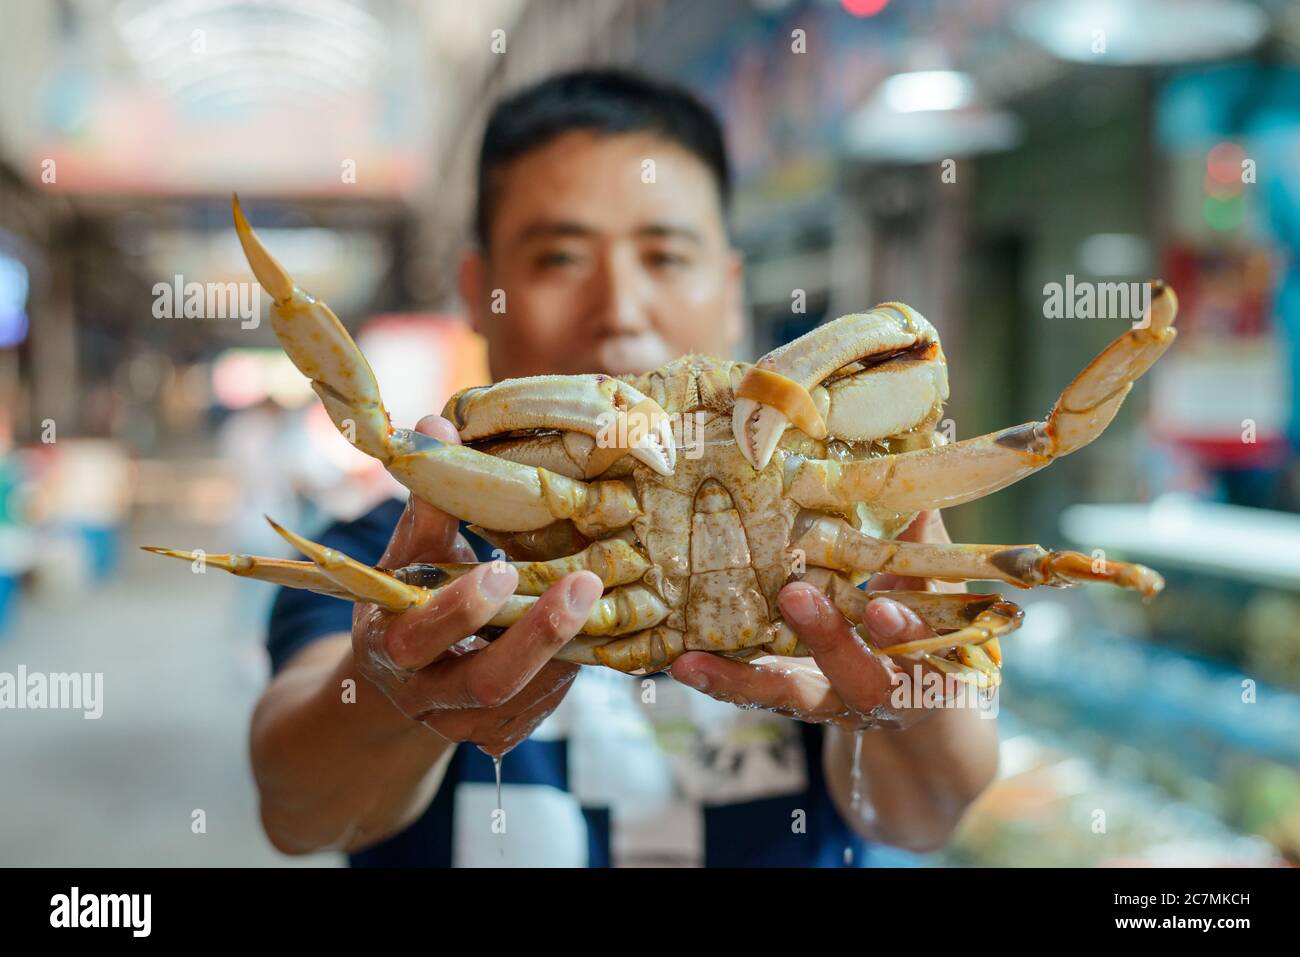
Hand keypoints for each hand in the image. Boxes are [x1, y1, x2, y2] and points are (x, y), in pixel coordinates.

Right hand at [352, 415, 600, 756]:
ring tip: (601, 594)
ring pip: (525, 698)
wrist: (393, 684)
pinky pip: (542, 706)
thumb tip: (438, 424)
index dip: (461, 607)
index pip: (420, 632)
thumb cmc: (405, 598)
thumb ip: (427, 502)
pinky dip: (571, 666)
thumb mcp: (404, 555)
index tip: (502, 570)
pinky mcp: (498, 736)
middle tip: (584, 582)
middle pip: (486, 680)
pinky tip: (596, 626)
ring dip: (567, 647)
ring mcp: (463, 724)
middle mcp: (424, 694)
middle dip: (537, 634)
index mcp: (388, 644)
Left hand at [671, 509, 963, 730]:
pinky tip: (680, 663)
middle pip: (857, 679)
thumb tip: (921, 470)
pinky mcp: (787, 702)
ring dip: (741, 677)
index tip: (882, 606)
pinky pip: (751, 695)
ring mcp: (828, 703)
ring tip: (693, 660)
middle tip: (794, 596)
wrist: (909, 708)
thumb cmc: (918, 627)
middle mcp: (878, 696)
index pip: (923, 652)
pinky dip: (717, 679)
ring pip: (787, 695)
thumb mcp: (928, 590)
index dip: (904, 632)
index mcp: (927, 666)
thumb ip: (922, 542)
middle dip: (827, 639)